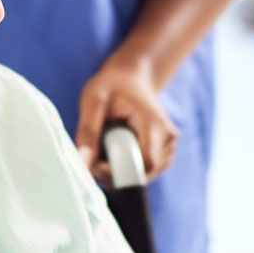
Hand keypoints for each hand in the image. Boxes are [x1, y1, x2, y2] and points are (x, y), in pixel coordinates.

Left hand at [76, 54, 177, 181]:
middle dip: (117, 173)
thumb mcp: (94, 100)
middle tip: (96, 157)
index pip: (145, 164)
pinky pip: (148, 171)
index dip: (120, 173)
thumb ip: (88, 131)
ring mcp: (170, 146)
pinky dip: (130, 168)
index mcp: (153, 123)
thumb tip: (83, 163)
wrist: (133, 77)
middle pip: (144, 173)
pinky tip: (119, 151)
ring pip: (145, 175)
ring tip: (108, 149)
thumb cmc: (112, 85)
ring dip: (122, 172)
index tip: (97, 165)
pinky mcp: (167, 152)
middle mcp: (168, 137)